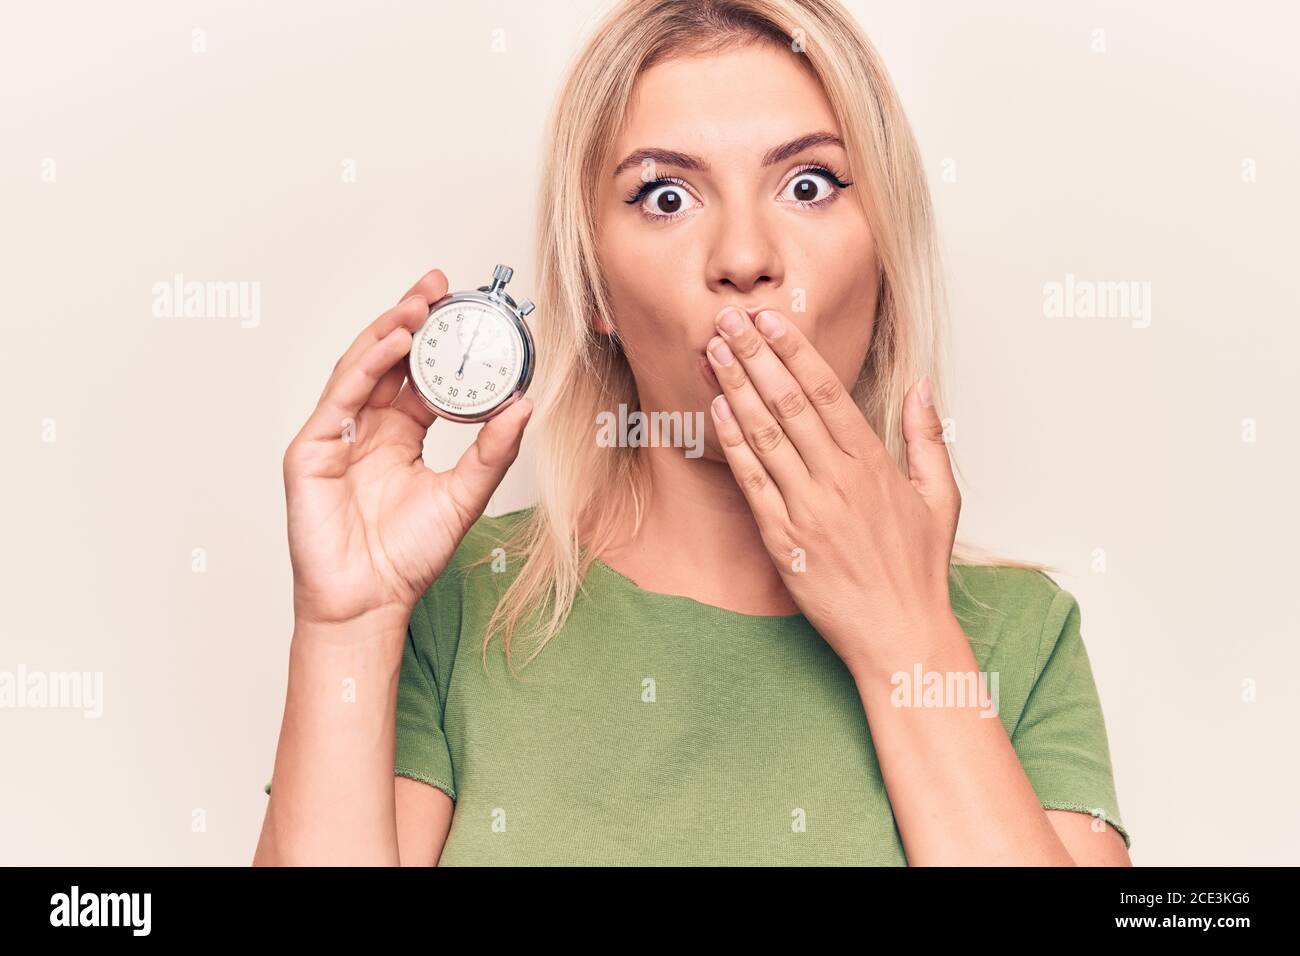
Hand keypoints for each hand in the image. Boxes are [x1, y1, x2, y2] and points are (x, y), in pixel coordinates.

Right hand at [283, 269, 532, 629]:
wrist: (370, 602)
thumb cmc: (408, 557)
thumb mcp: (465, 495)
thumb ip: (492, 451)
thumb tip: (525, 406)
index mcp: (401, 435)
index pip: (420, 374)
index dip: (439, 341)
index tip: (466, 309)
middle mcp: (367, 428)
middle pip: (387, 359)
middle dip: (411, 318)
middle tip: (439, 287)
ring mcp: (336, 436)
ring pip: (361, 368)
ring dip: (389, 331)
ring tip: (420, 305)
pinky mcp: (311, 450)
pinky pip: (340, 398)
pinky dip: (367, 367)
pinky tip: (395, 344)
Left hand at [704, 306, 960, 673]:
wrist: (900, 635)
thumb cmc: (919, 569)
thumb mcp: (941, 498)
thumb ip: (926, 437)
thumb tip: (923, 386)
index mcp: (874, 464)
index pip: (827, 391)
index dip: (794, 351)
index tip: (770, 318)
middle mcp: (839, 479)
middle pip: (789, 402)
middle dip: (755, 355)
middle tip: (728, 317)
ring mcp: (808, 509)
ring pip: (765, 435)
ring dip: (735, 388)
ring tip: (712, 350)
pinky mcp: (784, 540)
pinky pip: (753, 482)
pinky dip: (734, 443)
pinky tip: (717, 410)